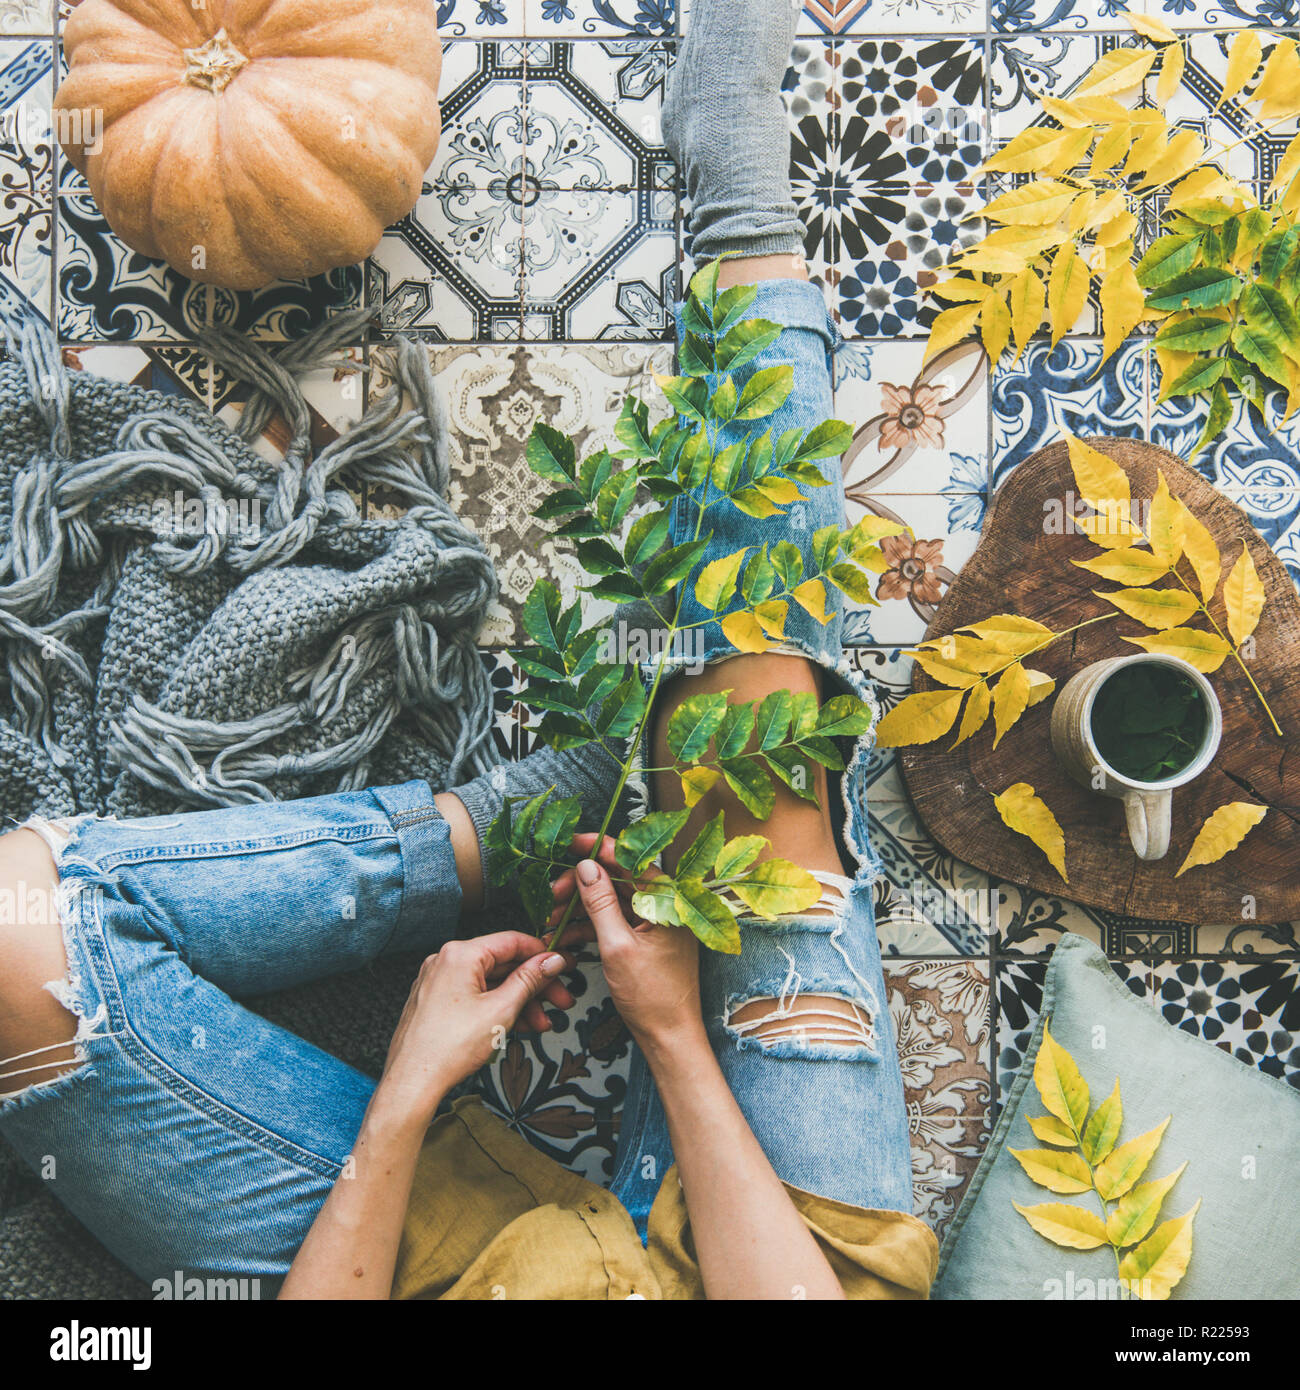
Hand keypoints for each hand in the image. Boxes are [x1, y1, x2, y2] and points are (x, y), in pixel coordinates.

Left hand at [377, 932, 574, 1121]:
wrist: (412, 1083)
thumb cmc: (447, 1049)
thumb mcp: (502, 1010)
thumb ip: (530, 980)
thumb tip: (551, 961)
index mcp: (460, 954)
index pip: (512, 941)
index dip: (542, 955)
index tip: (561, 967)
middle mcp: (446, 962)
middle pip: (502, 965)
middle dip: (534, 986)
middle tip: (560, 1000)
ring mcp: (438, 982)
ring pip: (490, 984)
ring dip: (519, 1002)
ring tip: (541, 1023)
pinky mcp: (435, 1002)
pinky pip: (474, 997)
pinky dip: (497, 1008)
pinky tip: (517, 1025)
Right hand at [549, 834, 703, 1050]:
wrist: (669, 1037)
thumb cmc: (651, 997)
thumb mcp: (617, 946)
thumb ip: (601, 903)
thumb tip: (587, 867)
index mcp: (668, 902)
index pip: (632, 860)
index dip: (600, 848)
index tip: (572, 843)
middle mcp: (666, 907)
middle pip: (619, 880)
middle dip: (583, 884)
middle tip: (554, 893)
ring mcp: (656, 925)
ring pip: (614, 902)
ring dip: (582, 907)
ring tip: (552, 918)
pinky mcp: (647, 941)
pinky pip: (616, 923)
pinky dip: (591, 927)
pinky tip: (565, 936)